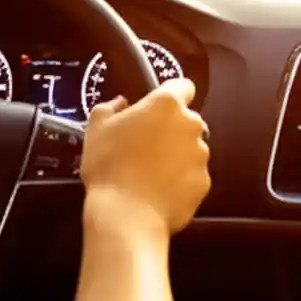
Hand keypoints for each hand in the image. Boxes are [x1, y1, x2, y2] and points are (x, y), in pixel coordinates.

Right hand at [80, 78, 210, 234]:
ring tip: (148, 171)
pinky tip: (157, 189)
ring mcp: (200, 155)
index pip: (182, 85)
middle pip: (185, 120)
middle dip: (170, 129)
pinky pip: (192, 175)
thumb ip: (110, 107)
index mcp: (166, 104)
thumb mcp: (97, 128)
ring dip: (175, 155)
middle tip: (144, 144)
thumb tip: (120, 103)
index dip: (169, 93)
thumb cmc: (110, 167)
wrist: (126, 214)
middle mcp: (190, 125)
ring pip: (190, 148)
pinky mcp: (204, 182)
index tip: (156, 106)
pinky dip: (180, 179)